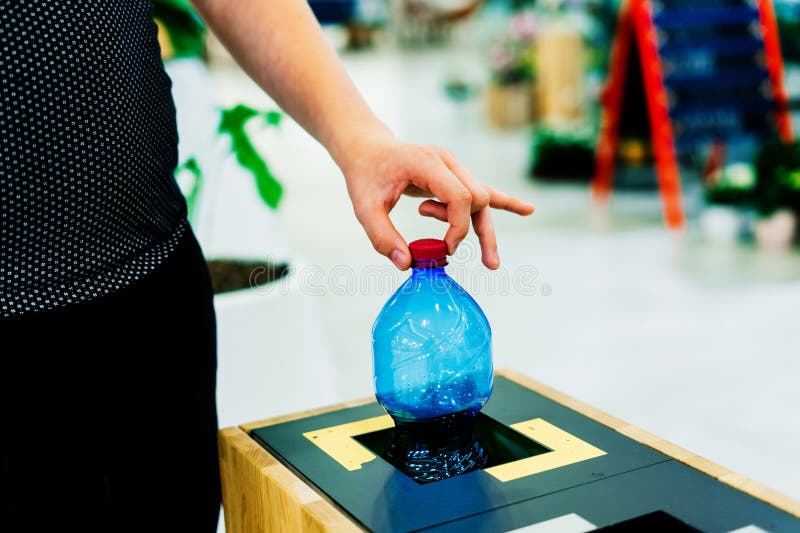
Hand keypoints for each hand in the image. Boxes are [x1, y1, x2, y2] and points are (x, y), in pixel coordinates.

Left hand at [337, 133, 534, 269]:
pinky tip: (528, 211)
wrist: (367, 150)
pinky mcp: (455, 176)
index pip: (460, 196)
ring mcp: (454, 166)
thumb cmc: (365, 176)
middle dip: (469, 230)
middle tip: (446, 251)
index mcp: (427, 163)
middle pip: (477, 197)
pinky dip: (505, 203)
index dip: (457, 227)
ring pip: (483, 199)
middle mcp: (447, 161)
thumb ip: (382, 237)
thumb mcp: (364, 208)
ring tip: (491, 263)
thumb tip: (407, 265)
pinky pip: (484, 191)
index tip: (442, 248)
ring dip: (485, 230)